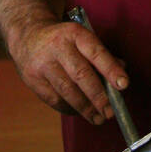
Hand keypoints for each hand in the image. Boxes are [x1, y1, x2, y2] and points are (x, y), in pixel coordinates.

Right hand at [7, 18, 127, 123]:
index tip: (123, 85)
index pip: (96, 52)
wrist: (27, 35)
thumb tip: (121, 75)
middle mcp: (57, 47)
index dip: (110, 69)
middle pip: (81, 75)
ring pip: (67, 91)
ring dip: (85, 108)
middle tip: (110, 112)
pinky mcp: (32, 79)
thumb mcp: (81, 38)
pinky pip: (54, 100)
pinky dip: (69, 109)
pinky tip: (79, 112)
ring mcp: (42, 64)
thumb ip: (101, 56)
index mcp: (74, 33)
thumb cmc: (63, 40)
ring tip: (98, 118)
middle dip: (98, 97)